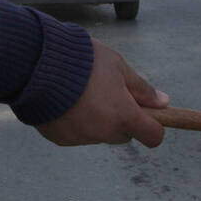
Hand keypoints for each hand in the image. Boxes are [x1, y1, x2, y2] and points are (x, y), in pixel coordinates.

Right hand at [35, 38, 168, 146]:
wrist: (37, 65)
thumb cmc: (82, 61)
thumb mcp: (118, 66)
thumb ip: (141, 88)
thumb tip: (163, 102)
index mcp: (124, 116)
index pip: (153, 136)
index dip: (154, 126)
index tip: (147, 114)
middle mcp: (104, 133)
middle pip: (123, 134)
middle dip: (121, 118)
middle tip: (108, 93)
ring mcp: (80, 138)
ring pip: (98, 133)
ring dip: (96, 119)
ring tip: (80, 92)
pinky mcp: (60, 139)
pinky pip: (76, 134)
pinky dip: (75, 122)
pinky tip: (65, 101)